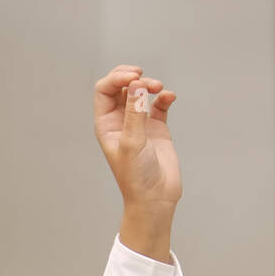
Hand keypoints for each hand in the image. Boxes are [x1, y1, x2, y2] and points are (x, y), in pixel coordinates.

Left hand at [94, 65, 180, 259]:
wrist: (156, 198)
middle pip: (120, 86)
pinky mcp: (156, 128)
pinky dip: (164, 97)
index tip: (133, 77)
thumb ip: (135, 112)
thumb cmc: (137, 177)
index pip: (104, 90)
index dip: (116, 78)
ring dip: (149, 85)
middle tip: (142, 77)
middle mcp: (120, 121)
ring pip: (140, 92)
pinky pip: (159, 104)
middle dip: (131, 78)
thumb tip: (136, 84)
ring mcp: (139, 123)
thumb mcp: (132, 142)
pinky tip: (169, 97)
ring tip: (159, 88)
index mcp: (106, 125)